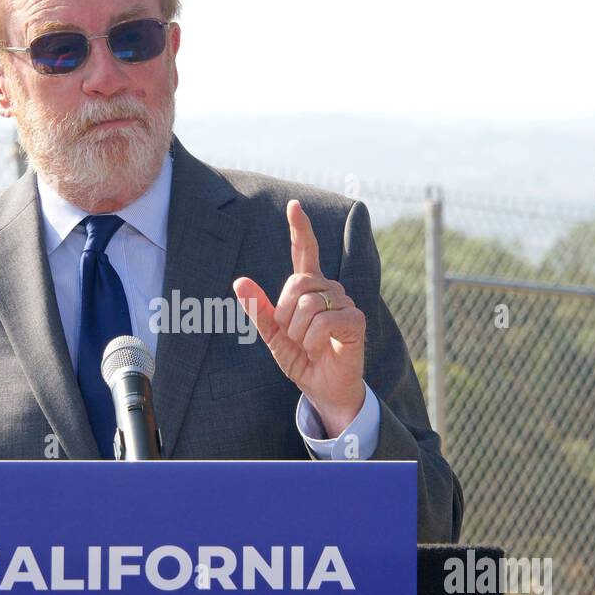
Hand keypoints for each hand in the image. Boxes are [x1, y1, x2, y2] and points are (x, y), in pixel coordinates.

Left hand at [233, 200, 366, 436]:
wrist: (323, 388)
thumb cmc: (302, 359)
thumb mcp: (273, 335)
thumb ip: (259, 308)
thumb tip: (239, 281)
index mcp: (309, 289)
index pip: (305, 253)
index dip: (300, 230)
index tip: (293, 206)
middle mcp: (329, 290)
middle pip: (297, 283)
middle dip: (285, 314)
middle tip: (294, 336)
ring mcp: (345, 303)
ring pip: (308, 304)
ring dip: (298, 332)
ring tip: (308, 345)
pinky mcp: (355, 320)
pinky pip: (323, 321)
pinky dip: (312, 340)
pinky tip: (319, 349)